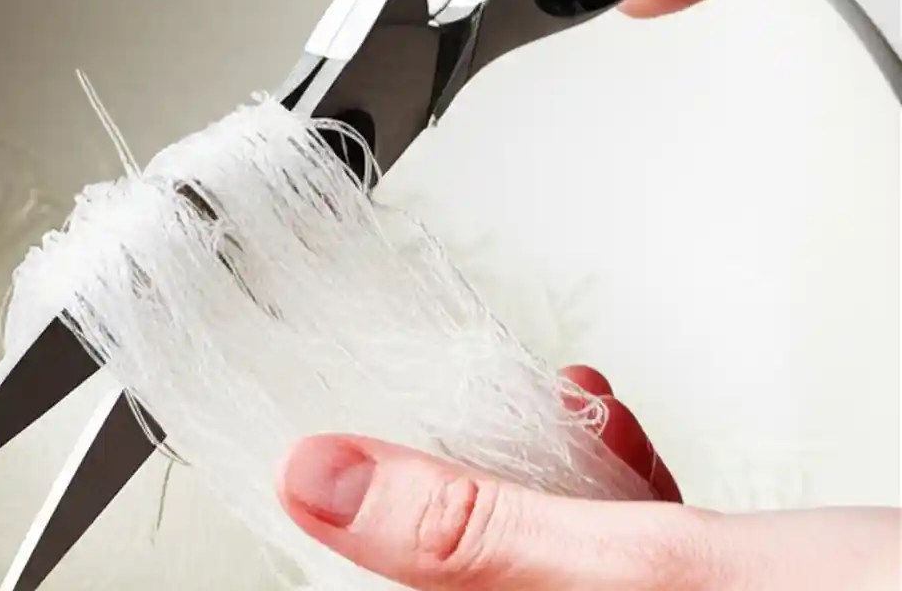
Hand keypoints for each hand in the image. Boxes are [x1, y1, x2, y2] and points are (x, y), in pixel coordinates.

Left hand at [276, 366, 900, 589]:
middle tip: (447, 407)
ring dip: (543, 458)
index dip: (364, 524)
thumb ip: (477, 537)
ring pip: (548, 542)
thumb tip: (324, 483)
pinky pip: (621, 536)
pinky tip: (608, 424)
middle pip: (474, 569)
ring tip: (556, 401)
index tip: (323, 449)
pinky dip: (609, 473)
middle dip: (469, 474)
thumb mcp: (652, 576)